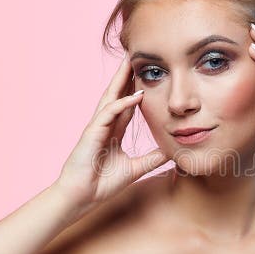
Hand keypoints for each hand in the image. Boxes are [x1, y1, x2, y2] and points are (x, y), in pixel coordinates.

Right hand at [54, 55, 169, 207]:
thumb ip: (152, 159)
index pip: (127, 105)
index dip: (137, 89)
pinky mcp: (92, 132)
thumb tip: (172, 153)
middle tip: (136, 56)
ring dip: (121, 79)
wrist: (82, 197)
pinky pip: (109, 113)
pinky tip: (136, 95)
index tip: (147, 74)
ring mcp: (97, 127)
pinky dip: (122, 103)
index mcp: (113, 131)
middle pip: (118, 94)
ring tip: (131, 61)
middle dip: (127, 76)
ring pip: (111, 97)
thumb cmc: (102, 184)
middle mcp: (105, 125)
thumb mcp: (135, 169)